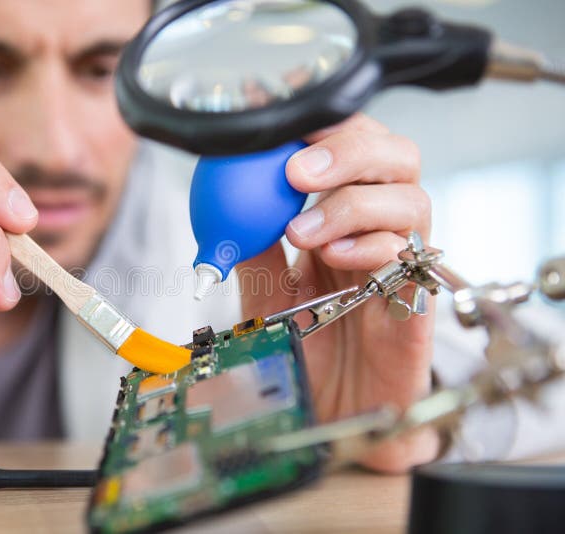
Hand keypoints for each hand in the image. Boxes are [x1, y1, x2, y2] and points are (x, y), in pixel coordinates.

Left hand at [238, 114, 436, 472]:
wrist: (330, 406)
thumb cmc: (303, 342)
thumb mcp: (264, 285)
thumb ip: (253, 239)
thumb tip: (227, 193)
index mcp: (342, 212)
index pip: (350, 144)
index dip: (326, 123)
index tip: (284, 119)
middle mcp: (379, 226)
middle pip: (394, 155)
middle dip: (347, 149)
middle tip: (296, 170)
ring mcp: (403, 259)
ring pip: (411, 199)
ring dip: (353, 204)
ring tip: (303, 232)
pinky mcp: (418, 297)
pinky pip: (411, 255)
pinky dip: (371, 247)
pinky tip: (336, 258)